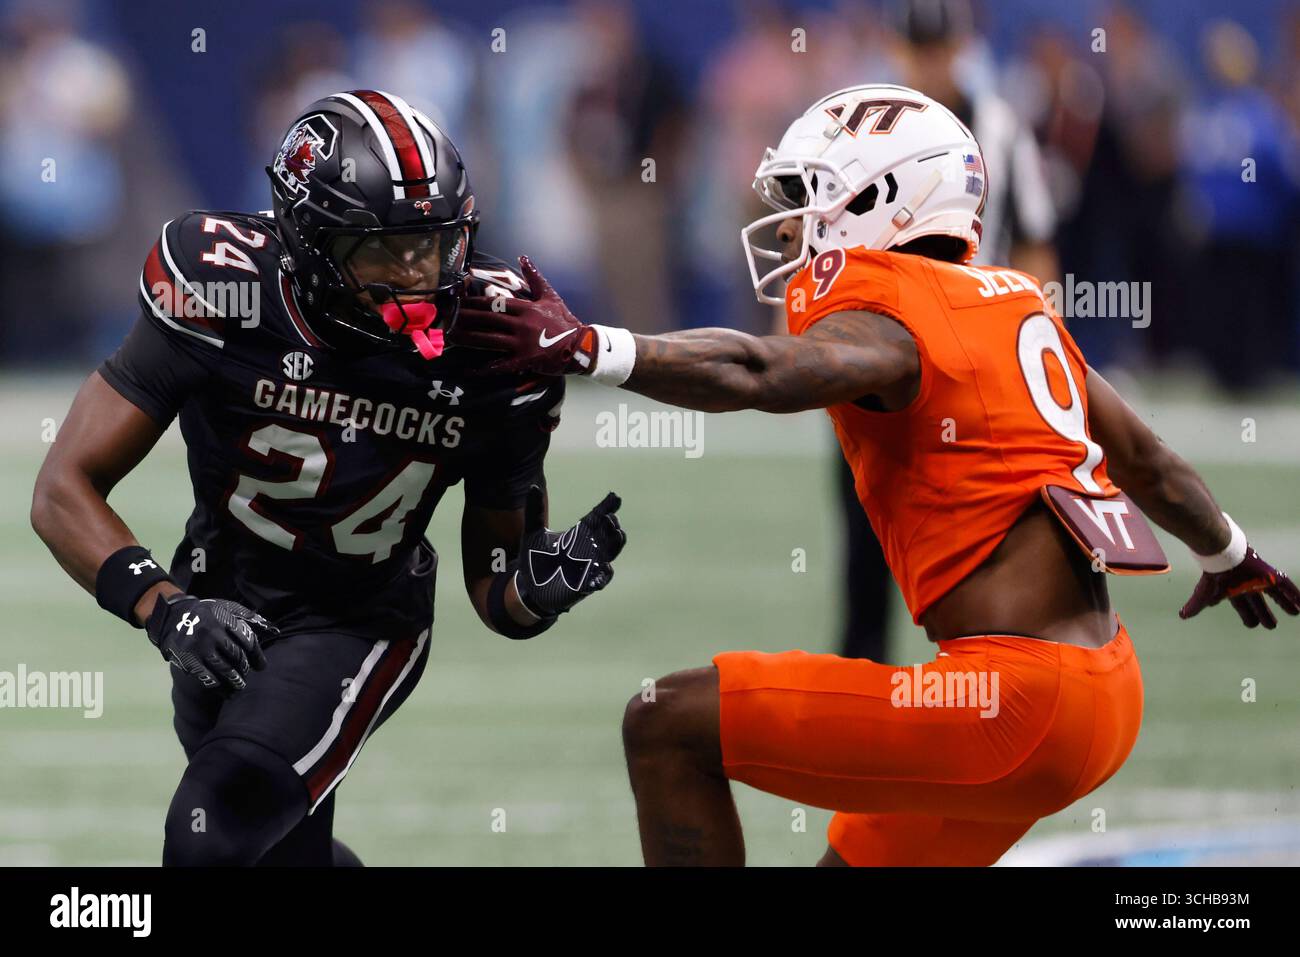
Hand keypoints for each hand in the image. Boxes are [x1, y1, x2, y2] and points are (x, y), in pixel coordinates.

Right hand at [146, 593, 276, 692]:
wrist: (173, 617)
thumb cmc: (208, 614)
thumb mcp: (228, 608)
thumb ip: (250, 618)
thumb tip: (275, 630)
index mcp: (224, 619)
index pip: (247, 640)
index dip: (257, 655)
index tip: (261, 667)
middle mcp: (212, 632)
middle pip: (236, 655)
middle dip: (245, 667)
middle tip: (247, 674)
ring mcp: (199, 647)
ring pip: (223, 668)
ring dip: (235, 680)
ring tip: (240, 686)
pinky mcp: (188, 660)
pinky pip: (206, 677)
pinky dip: (218, 687)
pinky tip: (225, 692)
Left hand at [451, 256, 597, 375]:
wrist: (581, 345)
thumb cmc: (564, 320)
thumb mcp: (550, 296)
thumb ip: (534, 277)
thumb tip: (523, 257)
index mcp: (526, 308)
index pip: (496, 303)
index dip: (475, 302)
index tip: (459, 301)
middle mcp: (522, 325)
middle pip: (488, 320)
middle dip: (466, 318)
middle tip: (448, 318)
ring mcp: (522, 344)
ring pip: (490, 340)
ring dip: (469, 339)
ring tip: (451, 337)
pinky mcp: (525, 361)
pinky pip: (502, 365)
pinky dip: (486, 368)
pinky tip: (470, 369)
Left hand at [514, 486, 625, 617]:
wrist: (528, 587)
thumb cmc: (534, 559)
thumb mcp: (532, 532)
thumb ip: (534, 510)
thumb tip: (533, 486)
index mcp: (578, 534)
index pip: (597, 518)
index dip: (607, 507)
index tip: (615, 497)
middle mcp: (588, 548)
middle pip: (608, 534)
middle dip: (612, 526)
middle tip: (610, 518)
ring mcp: (589, 566)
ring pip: (610, 553)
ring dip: (615, 545)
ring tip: (618, 534)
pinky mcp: (585, 584)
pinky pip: (601, 579)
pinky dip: (604, 575)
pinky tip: (605, 567)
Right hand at [1180, 546, 1299, 628]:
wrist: (1222, 554)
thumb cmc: (1213, 574)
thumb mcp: (1205, 593)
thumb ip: (1196, 605)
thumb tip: (1182, 616)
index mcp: (1234, 592)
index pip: (1243, 608)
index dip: (1248, 617)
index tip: (1252, 624)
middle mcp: (1249, 587)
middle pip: (1259, 604)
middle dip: (1265, 615)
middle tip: (1271, 625)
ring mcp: (1261, 581)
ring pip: (1276, 595)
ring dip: (1285, 605)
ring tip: (1295, 613)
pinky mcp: (1270, 576)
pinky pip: (1287, 586)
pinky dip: (1295, 595)